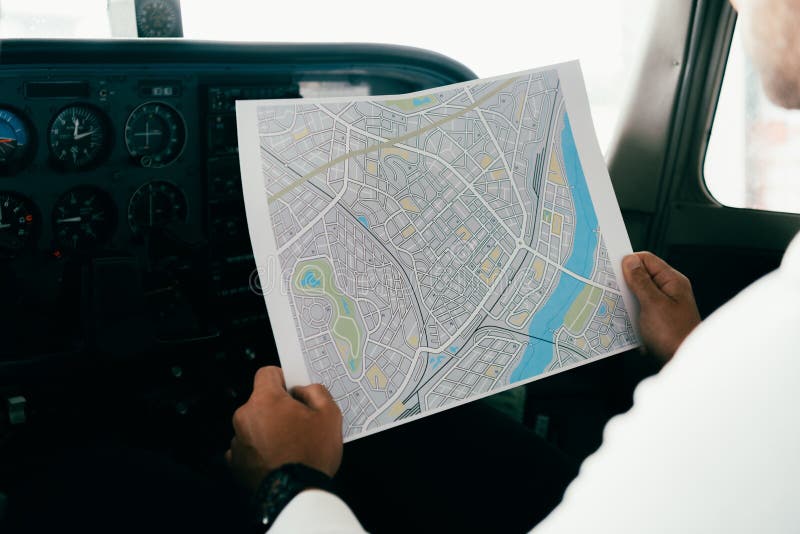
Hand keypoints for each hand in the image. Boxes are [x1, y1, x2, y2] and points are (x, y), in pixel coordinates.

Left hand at [226, 366, 342, 490]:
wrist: (295, 495)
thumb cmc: (311, 454)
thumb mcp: (330, 415)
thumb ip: (317, 392)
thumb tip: (304, 390)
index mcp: (265, 400)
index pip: (267, 373)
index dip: (283, 379)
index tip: (294, 391)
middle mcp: (245, 416)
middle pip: (261, 401)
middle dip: (278, 408)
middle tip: (299, 424)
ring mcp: (237, 440)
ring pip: (254, 424)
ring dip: (268, 430)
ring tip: (289, 447)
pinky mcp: (235, 462)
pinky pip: (247, 447)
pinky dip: (259, 450)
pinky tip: (277, 459)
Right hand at [622, 252, 700, 361]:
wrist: (683, 364)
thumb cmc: (674, 335)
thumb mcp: (653, 304)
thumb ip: (640, 281)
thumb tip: (629, 261)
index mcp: (672, 281)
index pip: (646, 259)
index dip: (629, 263)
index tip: (612, 271)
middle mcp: (670, 290)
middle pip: (641, 275)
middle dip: (626, 283)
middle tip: (613, 291)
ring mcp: (664, 305)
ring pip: (638, 293)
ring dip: (627, 300)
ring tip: (621, 310)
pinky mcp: (658, 318)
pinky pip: (640, 308)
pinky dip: (631, 313)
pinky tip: (626, 322)